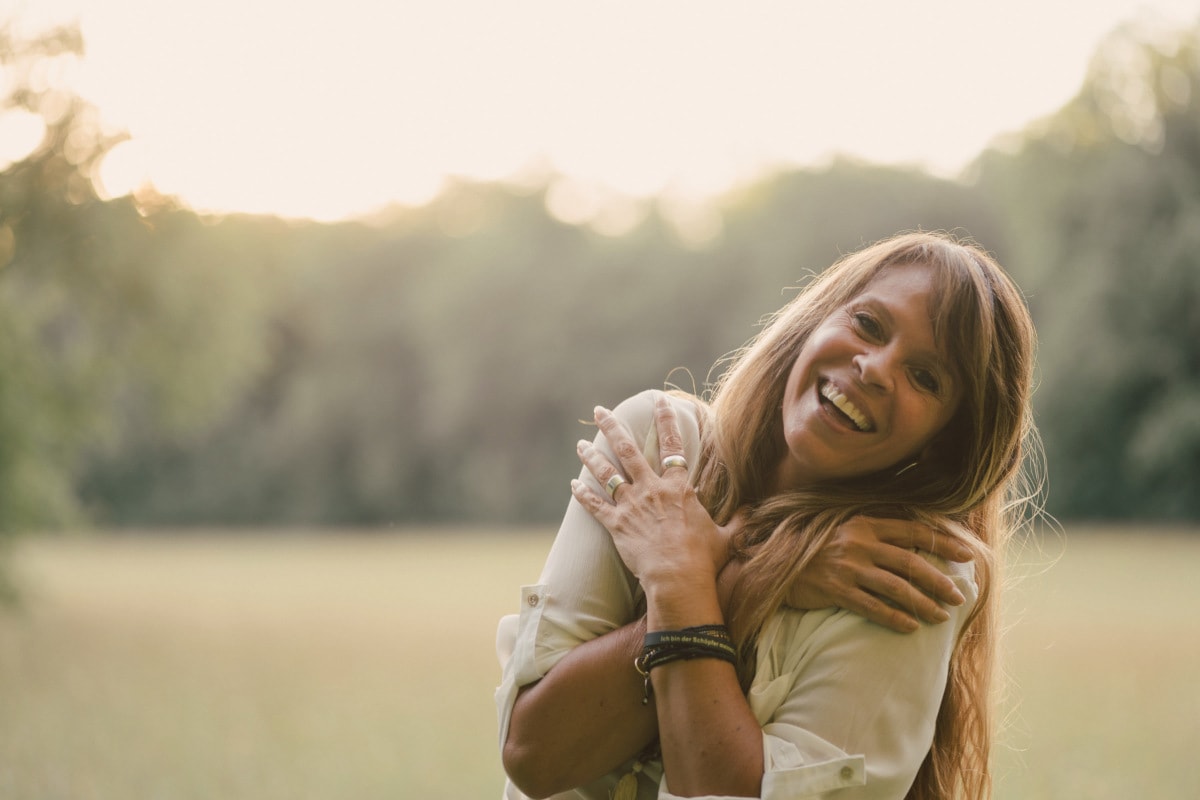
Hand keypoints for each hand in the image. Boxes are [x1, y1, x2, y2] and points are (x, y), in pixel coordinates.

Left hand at [569, 393, 728, 588]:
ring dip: (592, 457)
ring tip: (580, 443)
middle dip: (612, 428)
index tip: (658, 400)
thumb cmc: (704, 558)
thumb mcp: (727, 536)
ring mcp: (631, 505)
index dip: (666, 420)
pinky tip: (573, 484)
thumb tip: (752, 511)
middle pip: (628, 450)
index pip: (672, 445)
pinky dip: (583, 494)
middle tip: (600, 411)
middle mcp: (651, 489)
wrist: (678, 577)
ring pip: (606, 473)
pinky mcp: (616, 524)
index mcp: (678, 488)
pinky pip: (595, 506)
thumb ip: (737, 521)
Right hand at [786, 517, 971, 632]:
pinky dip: (895, 618)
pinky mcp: (835, 589)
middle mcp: (858, 542)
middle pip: (910, 562)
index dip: (942, 543)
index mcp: (864, 524)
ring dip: (923, 603)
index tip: (966, 555)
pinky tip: (910, 627)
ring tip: (941, 617)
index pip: (912, 531)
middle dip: (939, 581)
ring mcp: (847, 566)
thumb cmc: (815, 549)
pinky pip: (872, 607)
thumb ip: (874, 535)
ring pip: (896, 587)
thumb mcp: (844, 531)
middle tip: (958, 597)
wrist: (774, 561)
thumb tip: (914, 547)